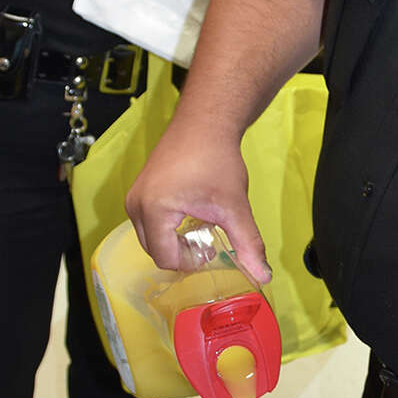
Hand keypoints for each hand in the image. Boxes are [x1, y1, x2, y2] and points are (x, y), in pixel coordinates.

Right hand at [124, 113, 270, 280]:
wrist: (205, 122)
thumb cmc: (216, 159)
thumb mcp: (234, 206)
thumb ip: (247, 243)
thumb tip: (263, 275)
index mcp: (153, 210)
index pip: (166, 259)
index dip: (191, 262)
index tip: (212, 250)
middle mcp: (136, 205)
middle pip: (155, 251)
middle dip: (182, 253)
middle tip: (209, 240)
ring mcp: (134, 197)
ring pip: (151, 238)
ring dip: (174, 241)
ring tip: (201, 227)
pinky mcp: (139, 191)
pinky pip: (148, 223)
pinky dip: (167, 228)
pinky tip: (191, 216)